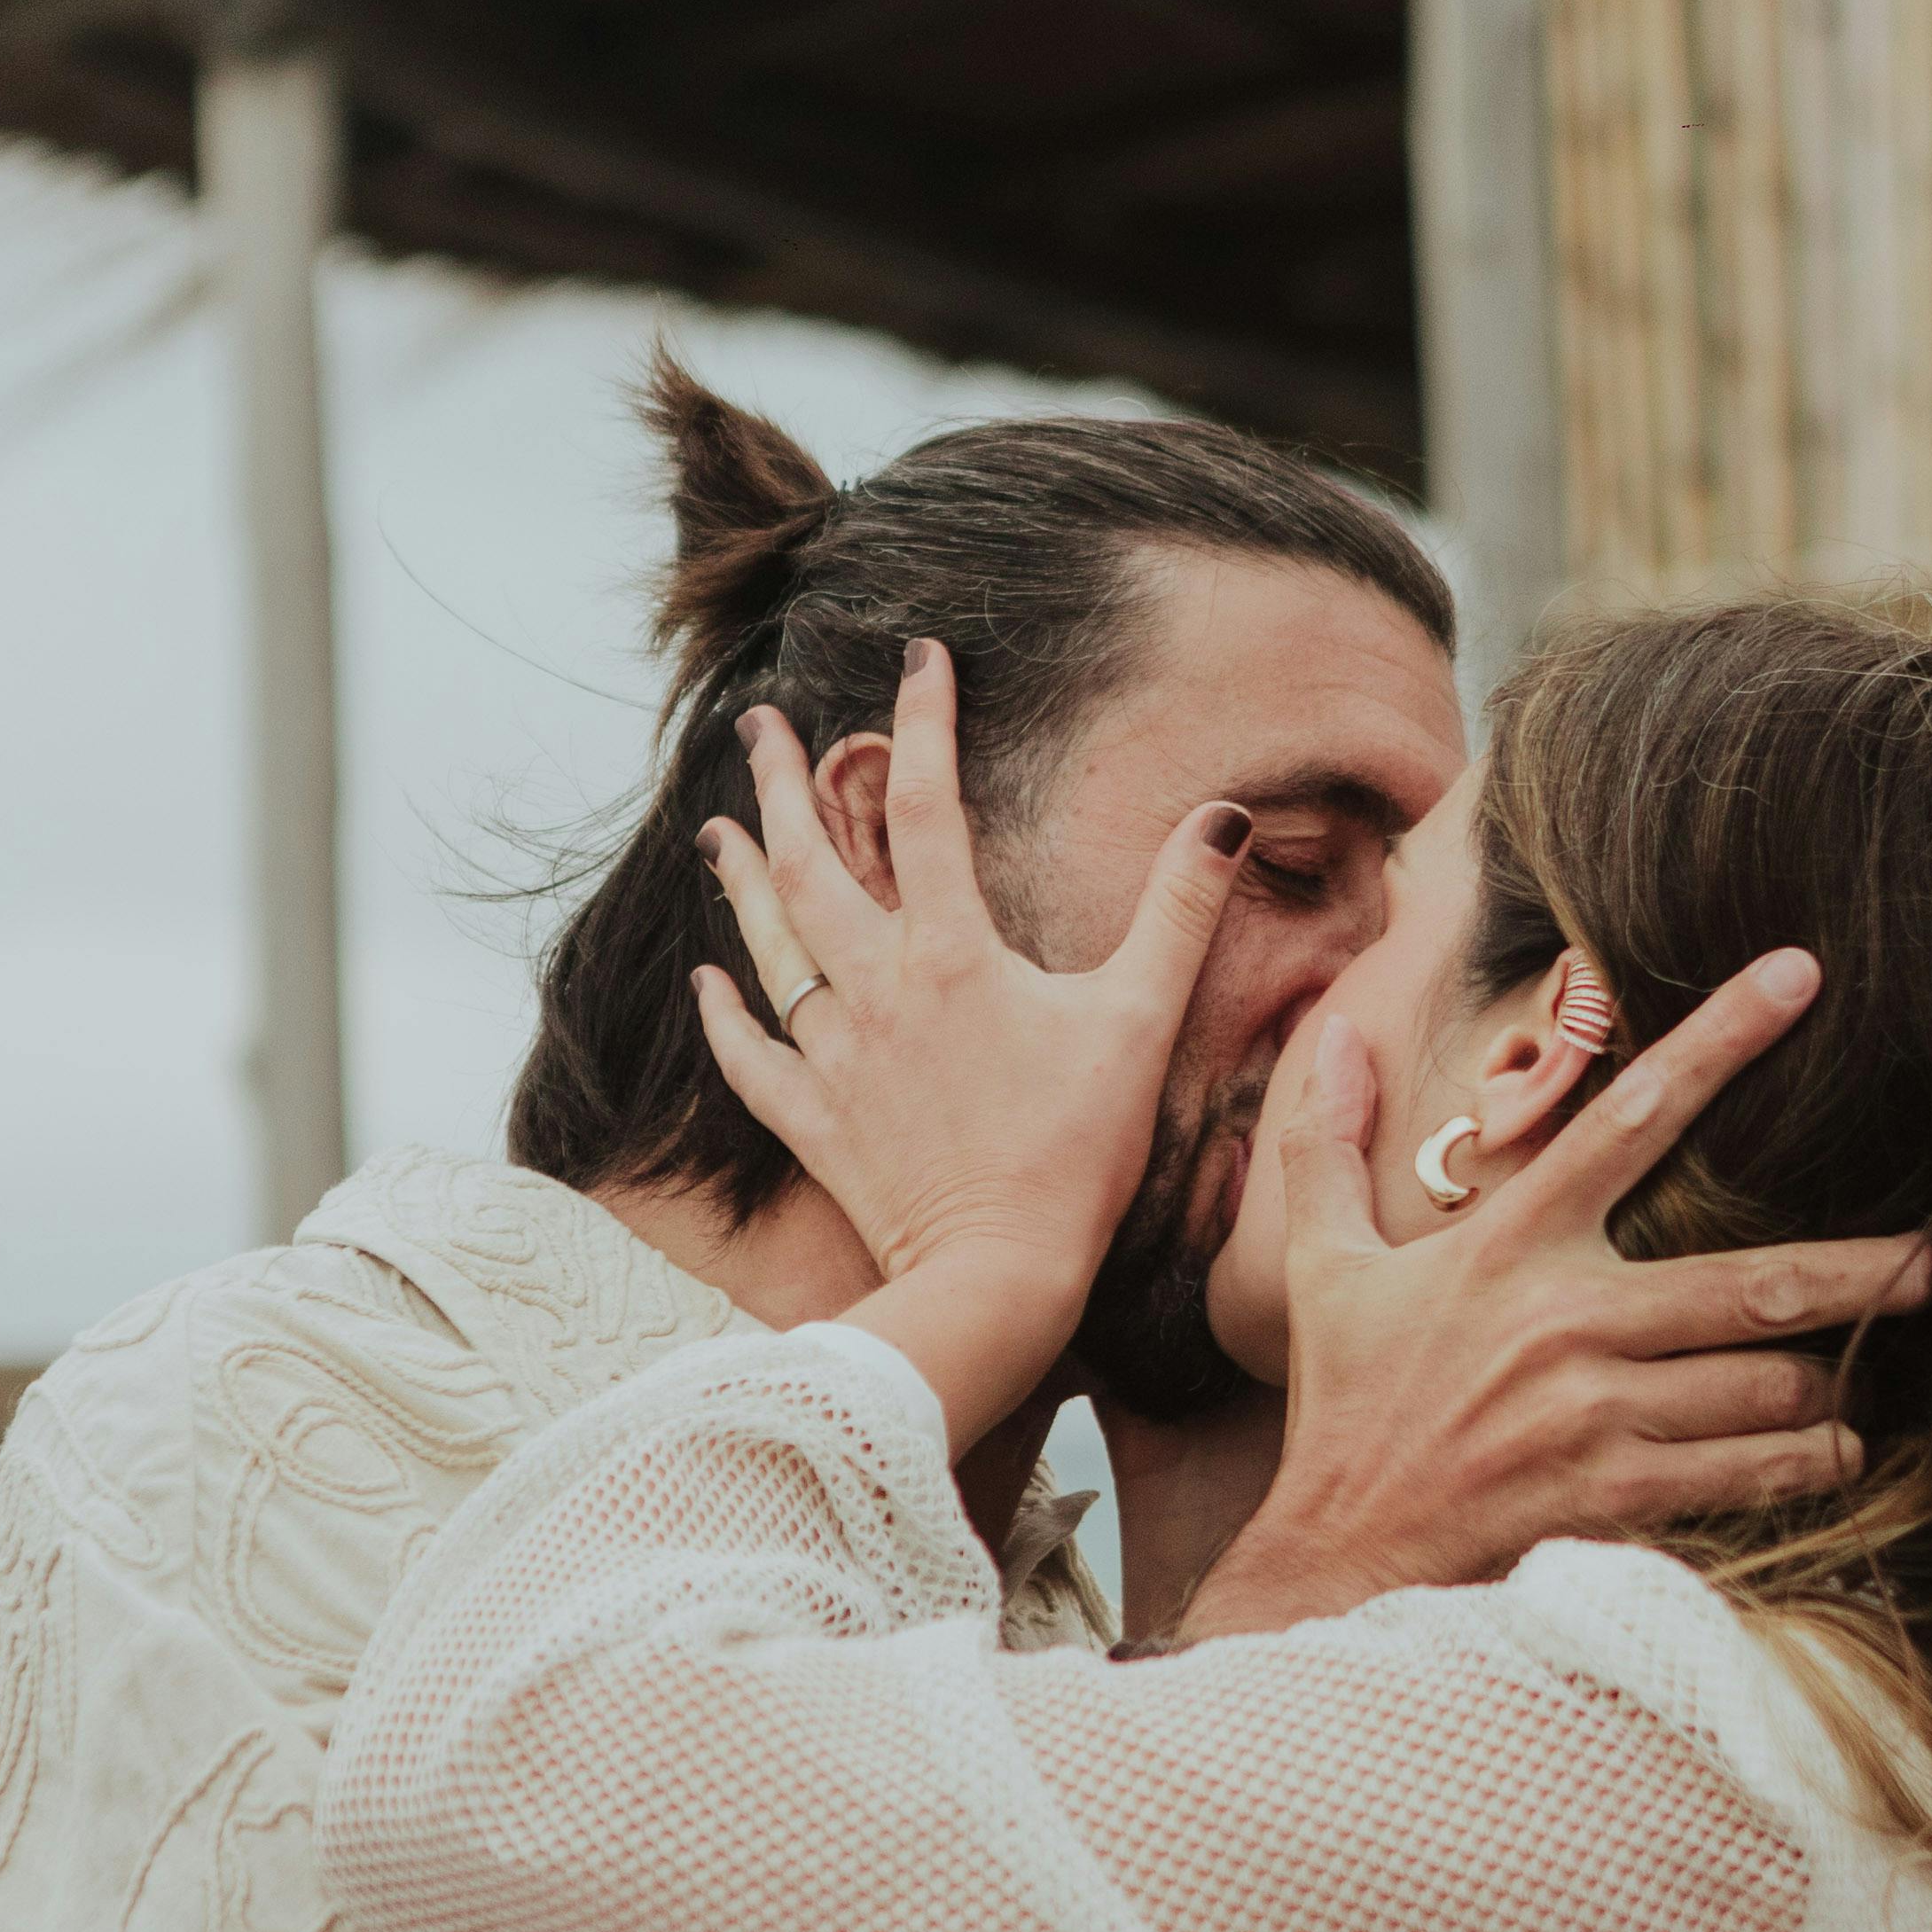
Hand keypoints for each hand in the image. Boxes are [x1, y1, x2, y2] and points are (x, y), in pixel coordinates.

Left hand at [688, 639, 1257, 1448]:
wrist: (996, 1275)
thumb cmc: (1075, 1154)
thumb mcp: (1139, 1023)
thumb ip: (1178, 914)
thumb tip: (1222, 817)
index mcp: (952, 954)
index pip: (932, 809)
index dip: (926, 722)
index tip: (919, 656)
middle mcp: (876, 990)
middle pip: (811, 863)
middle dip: (783, 783)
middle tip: (760, 725)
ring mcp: (834, 1057)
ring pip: (769, 948)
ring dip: (742, 881)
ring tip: (717, 829)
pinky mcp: (815, 1123)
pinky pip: (752, 1057)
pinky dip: (726, 1017)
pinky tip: (709, 985)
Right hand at [1182, 949, 1931, 1635]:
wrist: (1334, 1554)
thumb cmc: (1347, 1408)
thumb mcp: (1322, 1270)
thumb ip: (1326, 1147)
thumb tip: (1330, 1038)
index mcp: (1511, 1244)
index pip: (1630, 1114)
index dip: (1722, 1038)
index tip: (1802, 974)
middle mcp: (1564, 1317)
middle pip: (1753, 1276)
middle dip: (1864, 1269)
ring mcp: (1594, 1410)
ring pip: (1765, 1382)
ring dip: (1831, 1382)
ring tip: (1870, 1373)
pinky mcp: (1613, 1492)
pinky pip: (1747, 1469)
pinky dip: (1807, 1462)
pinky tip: (1840, 1454)